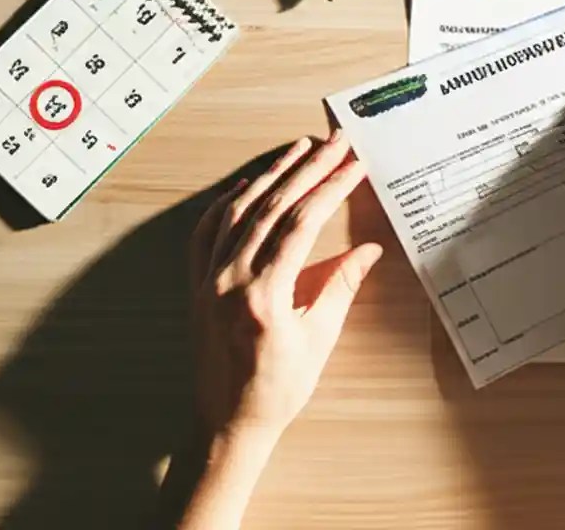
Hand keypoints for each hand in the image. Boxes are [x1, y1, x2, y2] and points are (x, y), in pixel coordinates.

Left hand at [188, 130, 381, 442]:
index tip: (354, 165)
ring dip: (271, 175)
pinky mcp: (196, 284)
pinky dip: (230, 202)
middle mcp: (230, 280)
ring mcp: (208, 280)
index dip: (331, 188)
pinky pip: (209, 230)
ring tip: (299, 149)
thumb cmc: (277, 389)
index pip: (303, 224)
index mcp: (265, 296)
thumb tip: (368, 249)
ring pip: (240, 211)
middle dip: (307, 169)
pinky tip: (250, 184)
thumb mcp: (320, 339)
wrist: (227, 422)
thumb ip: (340, 286)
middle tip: (333, 143)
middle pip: (272, 207)